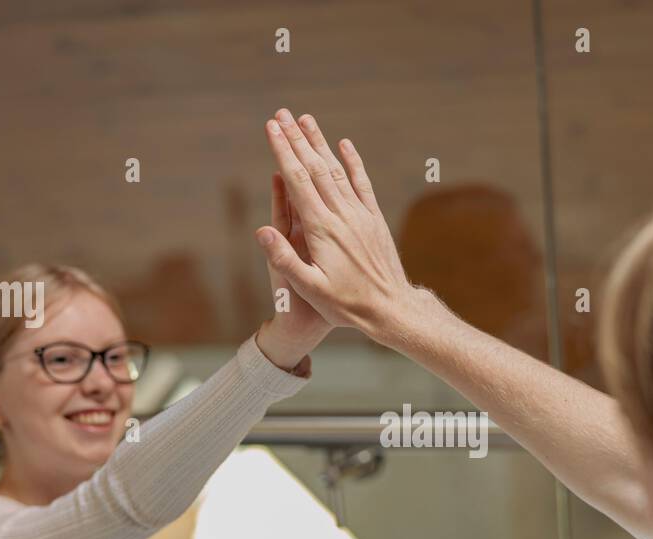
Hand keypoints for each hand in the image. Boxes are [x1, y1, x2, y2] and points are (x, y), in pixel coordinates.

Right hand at [253, 109, 420, 348]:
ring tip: (306, 120)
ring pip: (337, 170)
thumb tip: (261, 231)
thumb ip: (284, 260)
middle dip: (296, 139)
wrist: (391, 309)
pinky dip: (352, 162)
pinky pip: (362, 183)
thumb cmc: (346, 305)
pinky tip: (344, 144)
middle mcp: (342, 215)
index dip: (283, 151)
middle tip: (281, 114)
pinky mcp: (374, 219)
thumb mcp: (309, 289)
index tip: (271, 128)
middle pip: (315, 167)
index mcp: (322, 229)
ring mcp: (360, 214)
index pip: (298, 180)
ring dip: (320, 143)